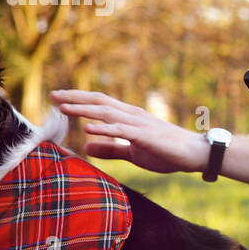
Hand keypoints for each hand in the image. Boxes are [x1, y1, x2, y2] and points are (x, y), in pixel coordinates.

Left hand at [49, 89, 207, 173]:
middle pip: (99, 102)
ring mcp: (139, 124)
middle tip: (52, 95)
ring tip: (63, 107)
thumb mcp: (133, 152)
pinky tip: (88, 128)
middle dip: (75, 98)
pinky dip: (104, 128)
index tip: (58, 99)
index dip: (79, 100)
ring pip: (107, 113)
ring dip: (84, 109)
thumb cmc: (167, 152)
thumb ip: (111, 149)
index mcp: (129, 117)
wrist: (195, 154)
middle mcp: (132, 115)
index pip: (100, 103)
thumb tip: (86, 146)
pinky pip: (122, 131)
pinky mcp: (146, 136)